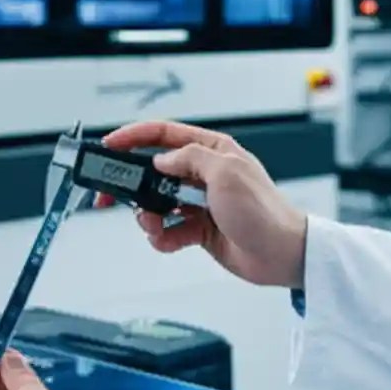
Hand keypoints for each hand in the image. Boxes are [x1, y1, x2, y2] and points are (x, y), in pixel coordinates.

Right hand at [100, 120, 307, 289]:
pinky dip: (163, 237)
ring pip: (157, 203)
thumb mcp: (225, 173)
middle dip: (131, 185)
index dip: (133, 136)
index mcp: (211, 150)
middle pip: (153, 171)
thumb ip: (189, 159)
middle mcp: (203, 173)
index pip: (163, 134)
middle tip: (110, 195)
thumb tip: (161, 160)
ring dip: (149, 217)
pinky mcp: (199, 227)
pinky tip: (170, 240)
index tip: (109, 146)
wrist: (281, 255)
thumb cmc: (264, 212)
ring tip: (156, 226)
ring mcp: (199, 201)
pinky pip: (168, 230)